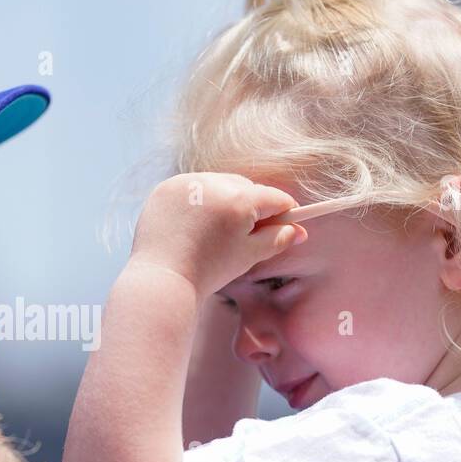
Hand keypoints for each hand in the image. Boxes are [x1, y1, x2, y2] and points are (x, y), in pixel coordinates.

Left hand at [130, 172, 306, 298]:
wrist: (162, 279)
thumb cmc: (208, 271)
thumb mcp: (249, 256)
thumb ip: (277, 239)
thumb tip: (298, 231)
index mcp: (239, 200)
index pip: (273, 198)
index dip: (284, 211)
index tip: (286, 222)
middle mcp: (213, 183)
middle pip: (245, 187)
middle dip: (251, 206)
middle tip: (247, 231)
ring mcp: (187, 183)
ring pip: (219, 185)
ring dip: (224, 200)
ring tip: (217, 229)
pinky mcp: (166, 188)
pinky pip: (192, 188)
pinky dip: (197, 201)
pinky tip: (195, 223)